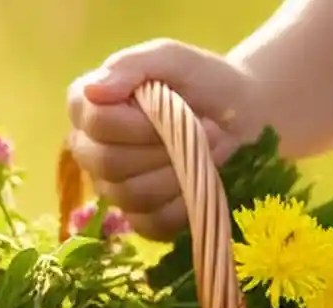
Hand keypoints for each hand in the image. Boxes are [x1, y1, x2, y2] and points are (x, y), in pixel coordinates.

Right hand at [67, 39, 254, 239]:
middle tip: (203, 131)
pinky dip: (184, 204)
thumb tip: (93, 91)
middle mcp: (89, 150)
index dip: (139, 122)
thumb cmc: (204, 82)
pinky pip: (151, 223)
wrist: (244, 116)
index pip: (96, 123)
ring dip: (179, 172)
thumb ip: (130, 66)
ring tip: (207, 151)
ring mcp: (112, 189)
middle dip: (162, 148)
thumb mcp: (171, 59)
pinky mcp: (140, 219)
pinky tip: (201, 181)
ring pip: (131, 194)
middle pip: (107, 163)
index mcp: (87, 106)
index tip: (177, 109)